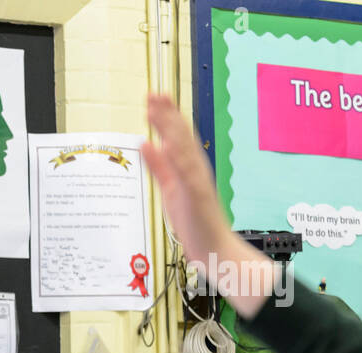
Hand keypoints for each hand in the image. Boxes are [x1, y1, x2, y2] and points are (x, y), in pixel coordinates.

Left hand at [142, 95, 273, 317]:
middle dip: (168, 114)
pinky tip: (165, 144)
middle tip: (155, 92)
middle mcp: (196, 171)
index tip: (153, 97)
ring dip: (171, 127)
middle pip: (182, 137)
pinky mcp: (198, 198)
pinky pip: (187, 176)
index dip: (165, 116)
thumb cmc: (195, 223)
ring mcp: (198, 182)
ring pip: (185, 149)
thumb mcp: (171, 189)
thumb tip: (147, 143)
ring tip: (158, 108)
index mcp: (188, 168)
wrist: (214, 250)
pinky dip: (177, 159)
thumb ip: (160, 166)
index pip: (177, 137)